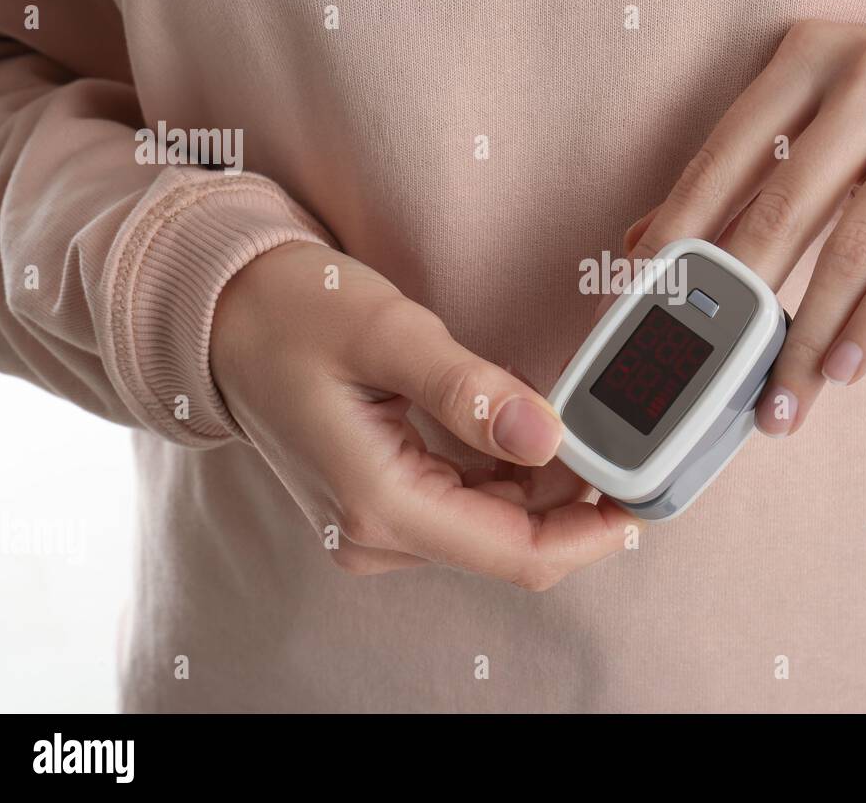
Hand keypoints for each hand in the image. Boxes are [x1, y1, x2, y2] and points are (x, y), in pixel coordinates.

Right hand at [210, 241, 632, 586]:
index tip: (640, 493)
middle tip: (623, 441)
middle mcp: (377, 533)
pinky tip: (532, 433)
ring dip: (548, 488)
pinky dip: (512, 477)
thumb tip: (548, 435)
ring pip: (496, 527)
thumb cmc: (296, 312)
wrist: (225, 314)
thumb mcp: (389, 335)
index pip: (518, 554)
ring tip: (585, 428)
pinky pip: (469, 506)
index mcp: (380, 504)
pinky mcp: (382, 503)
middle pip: (513, 544)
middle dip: (578, 503)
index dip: (593, 533)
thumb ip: (471, 391)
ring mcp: (377, 524)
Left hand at [624, 21, 865, 434]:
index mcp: (812, 54)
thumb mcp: (832, 121)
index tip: (642, 293)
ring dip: (812, 336)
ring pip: (854, 246)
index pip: (726, 153)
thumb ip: (749, 172)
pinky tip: (847, 369)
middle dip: (741, 303)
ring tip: (785, 397)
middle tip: (711, 372)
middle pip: (785, 205)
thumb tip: (647, 240)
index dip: (679, 228)